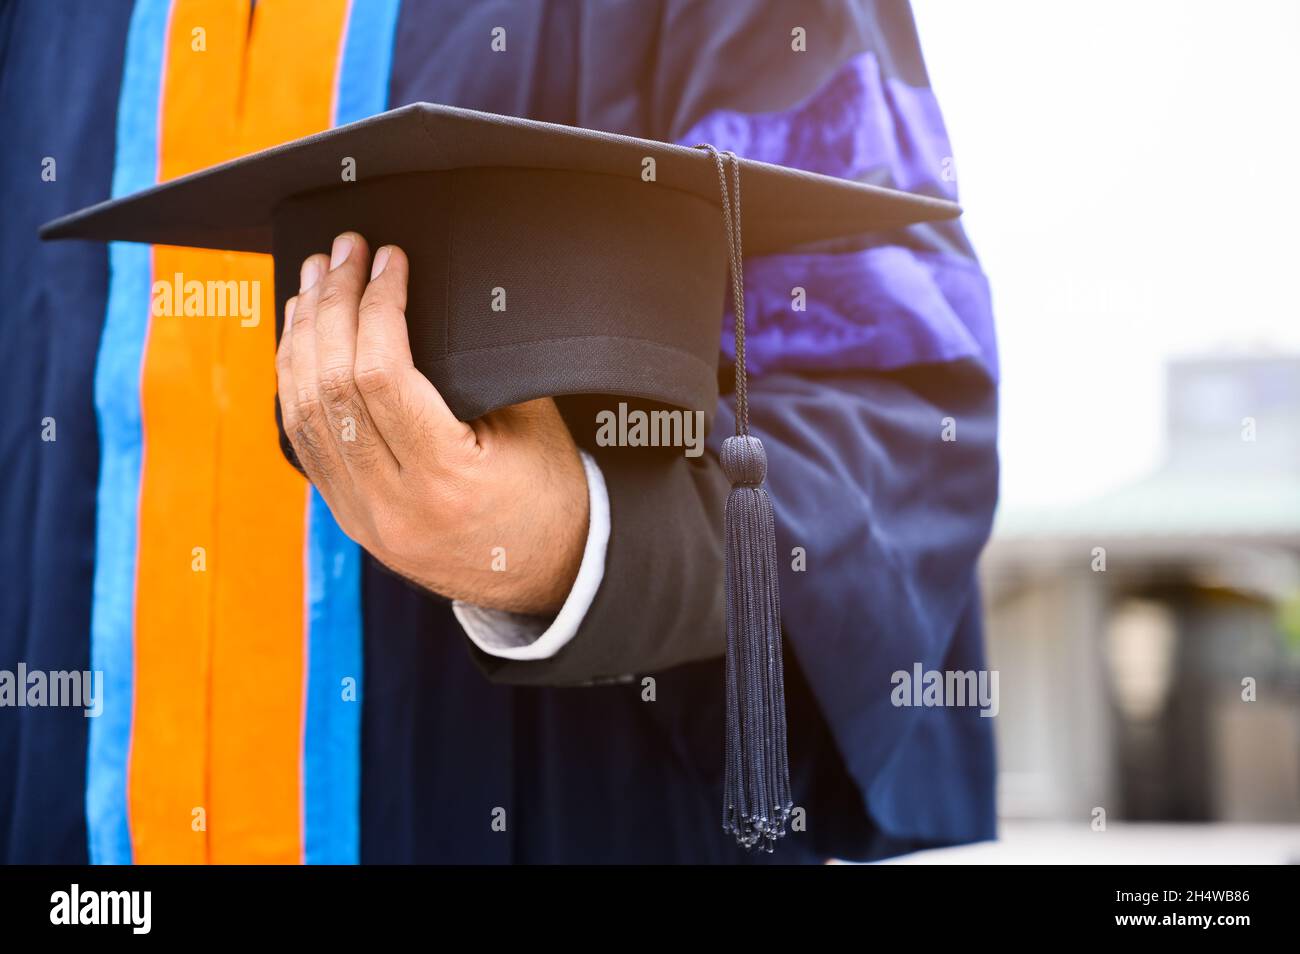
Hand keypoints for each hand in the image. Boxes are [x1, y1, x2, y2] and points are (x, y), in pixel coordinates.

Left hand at [275, 232, 588, 615]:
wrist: (546, 578)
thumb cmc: (551, 497)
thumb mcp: (535, 427)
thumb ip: (482, 369)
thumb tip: (431, 297)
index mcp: (446, 479)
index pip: (381, 374)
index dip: (378, 305)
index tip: (389, 261)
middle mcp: (393, 504)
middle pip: (332, 387)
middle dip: (333, 306)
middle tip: (344, 254)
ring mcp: (363, 517)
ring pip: (305, 414)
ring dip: (303, 338)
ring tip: (315, 282)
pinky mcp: (351, 520)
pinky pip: (305, 444)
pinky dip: (296, 384)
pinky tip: (301, 341)